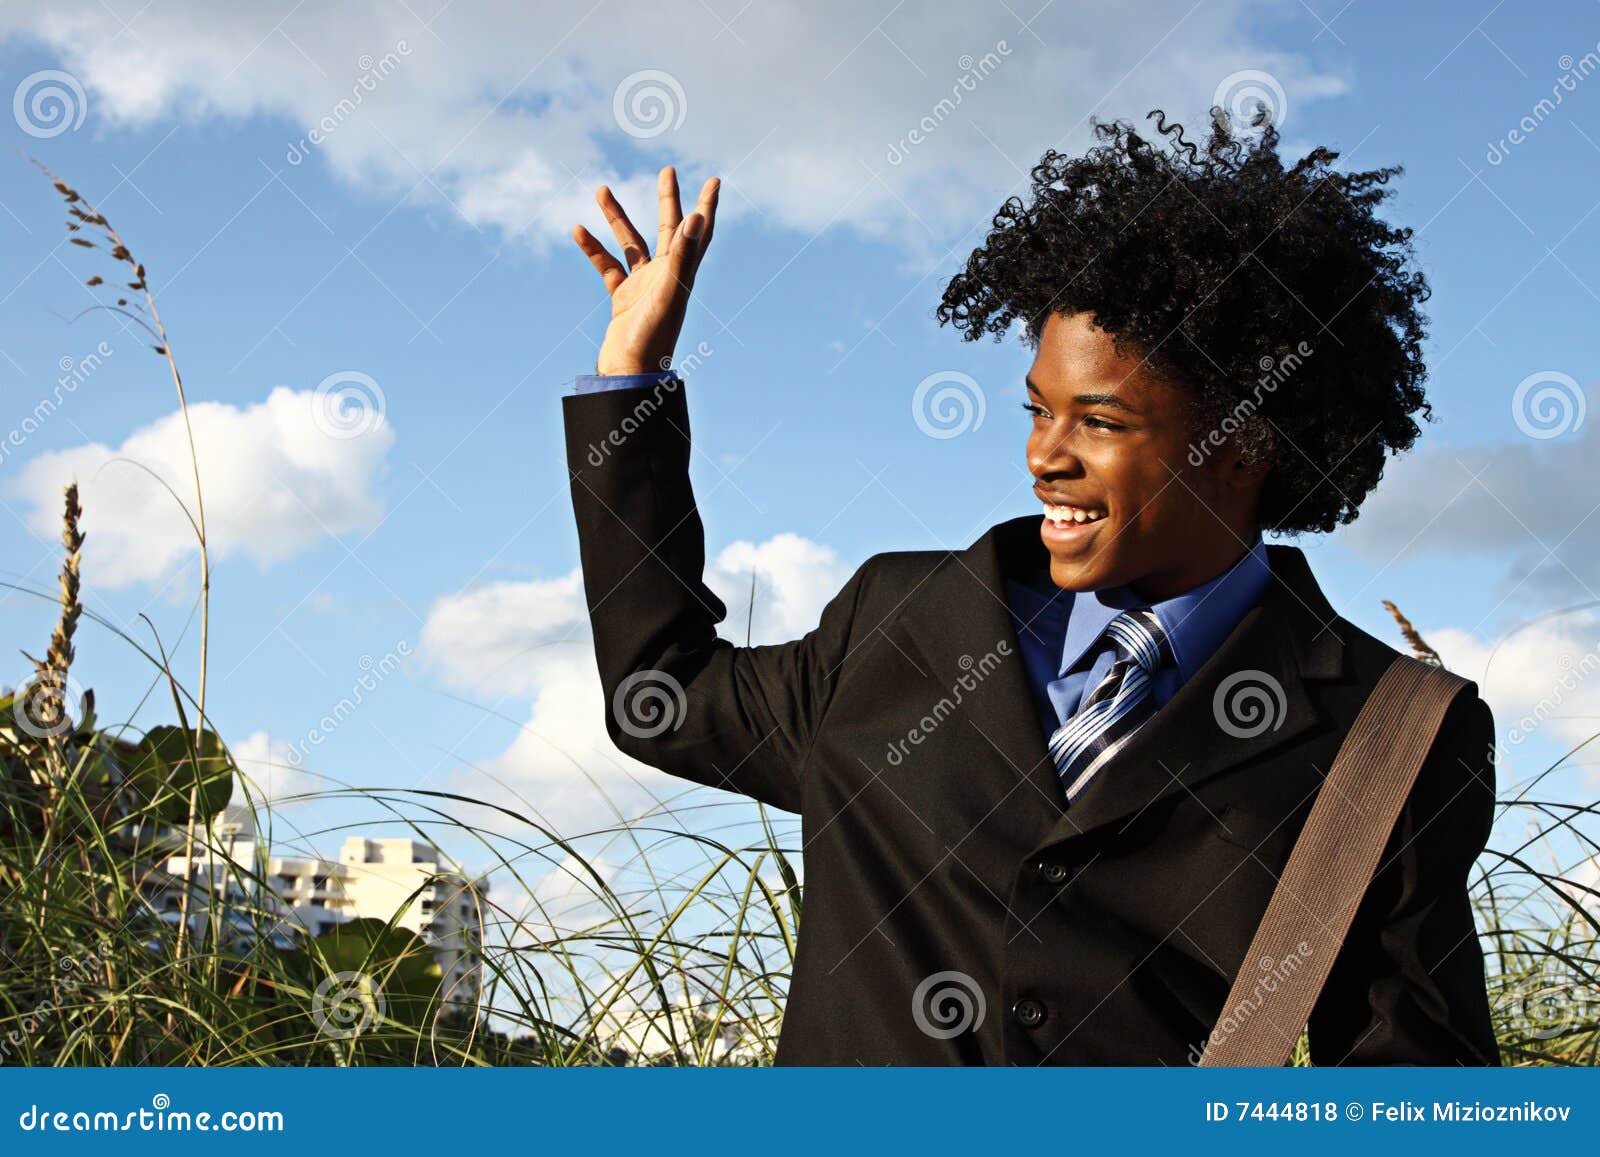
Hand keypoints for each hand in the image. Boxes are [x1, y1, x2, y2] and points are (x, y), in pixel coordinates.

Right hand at [573, 165, 719, 375]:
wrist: (629, 374)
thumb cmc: (652, 338)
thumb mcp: (669, 293)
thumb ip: (682, 256)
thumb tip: (696, 217)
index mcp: (683, 273)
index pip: (699, 232)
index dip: (707, 206)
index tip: (715, 180)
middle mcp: (666, 276)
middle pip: (668, 228)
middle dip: (668, 199)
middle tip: (668, 169)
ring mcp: (643, 286)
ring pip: (630, 243)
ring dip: (617, 217)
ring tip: (600, 189)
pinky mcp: (622, 298)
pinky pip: (607, 266)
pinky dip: (594, 249)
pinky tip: (578, 231)